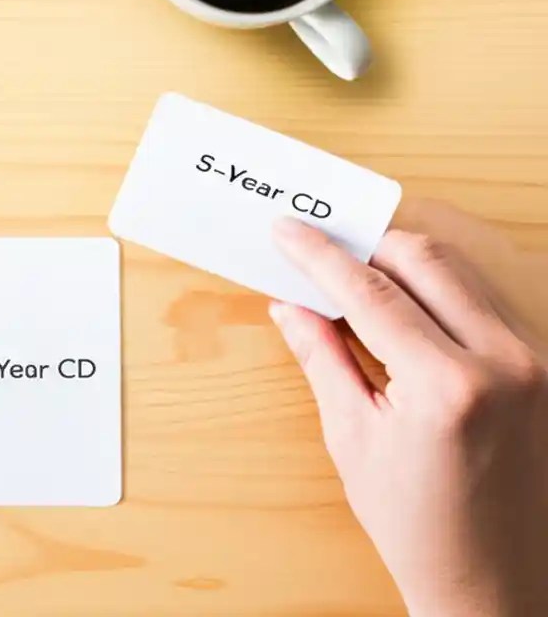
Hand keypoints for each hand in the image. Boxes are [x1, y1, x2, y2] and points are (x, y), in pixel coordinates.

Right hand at [271, 217, 547, 616]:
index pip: (371, 292)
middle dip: (365, 245)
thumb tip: (291, 305)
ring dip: (402, 263)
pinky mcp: (541, 365)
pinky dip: (436, 289)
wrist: (491, 578)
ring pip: (459, 272)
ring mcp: (533, 361)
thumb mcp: (353, 438)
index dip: (320, 256)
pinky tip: (399, 304)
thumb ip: (323, 357)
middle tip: (318, 247)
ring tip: (353, 275)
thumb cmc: (420, 525)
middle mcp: (504, 362)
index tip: (288, 231)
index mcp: (448, 386)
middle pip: (424, 260)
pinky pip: (483, 300)